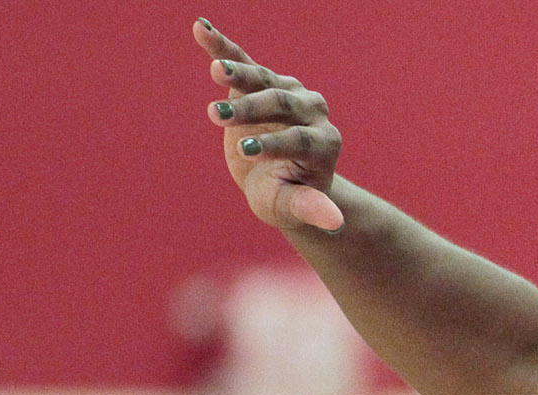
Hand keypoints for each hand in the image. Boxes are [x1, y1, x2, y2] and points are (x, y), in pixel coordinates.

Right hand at [193, 18, 344, 231]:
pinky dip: (222, 46)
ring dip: (238, 73)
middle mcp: (313, 113)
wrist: (276, 179)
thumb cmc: (284, 197)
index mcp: (325, 144)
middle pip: (281, 104)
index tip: (246, 151)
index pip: (300, 139)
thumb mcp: (291, 207)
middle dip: (250, 111)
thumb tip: (336, 222)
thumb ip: (310, 209)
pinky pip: (242, 60)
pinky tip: (201, 28)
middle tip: (217, 118)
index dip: (274, 144)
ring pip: (263, 79)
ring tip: (217, 70)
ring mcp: (289, 92)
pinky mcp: (262, 81)